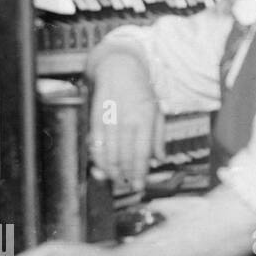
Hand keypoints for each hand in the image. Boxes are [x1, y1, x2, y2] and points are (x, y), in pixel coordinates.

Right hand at [89, 52, 162, 190]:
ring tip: (116, 181)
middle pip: (123, 156)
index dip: (139, 172)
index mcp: (145, 119)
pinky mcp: (95, 118)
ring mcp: (109, 119)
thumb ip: (158, 137)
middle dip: (126, 175)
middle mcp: (127, 120)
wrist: (119, 68)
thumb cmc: (141, 92)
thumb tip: (159, 159)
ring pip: (108, 153)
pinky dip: (97, 158)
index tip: (140, 186)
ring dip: (111, 171)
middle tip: (128, 186)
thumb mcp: (157, 111)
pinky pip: (95, 144)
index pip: (141, 152)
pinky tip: (101, 167)